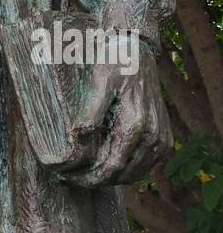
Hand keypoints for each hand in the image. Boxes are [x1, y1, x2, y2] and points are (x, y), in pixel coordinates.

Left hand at [60, 40, 172, 186]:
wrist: (138, 51)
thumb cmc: (115, 63)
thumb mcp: (99, 81)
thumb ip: (90, 112)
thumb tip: (78, 139)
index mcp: (136, 124)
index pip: (111, 166)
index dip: (88, 176)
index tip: (67, 176)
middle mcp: (153, 136)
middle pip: (122, 174)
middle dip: (95, 180)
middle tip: (71, 177)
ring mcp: (161, 139)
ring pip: (134, 174)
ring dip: (110, 179)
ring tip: (84, 174)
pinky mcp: (164, 139)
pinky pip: (145, 165)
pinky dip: (127, 171)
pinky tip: (107, 167)